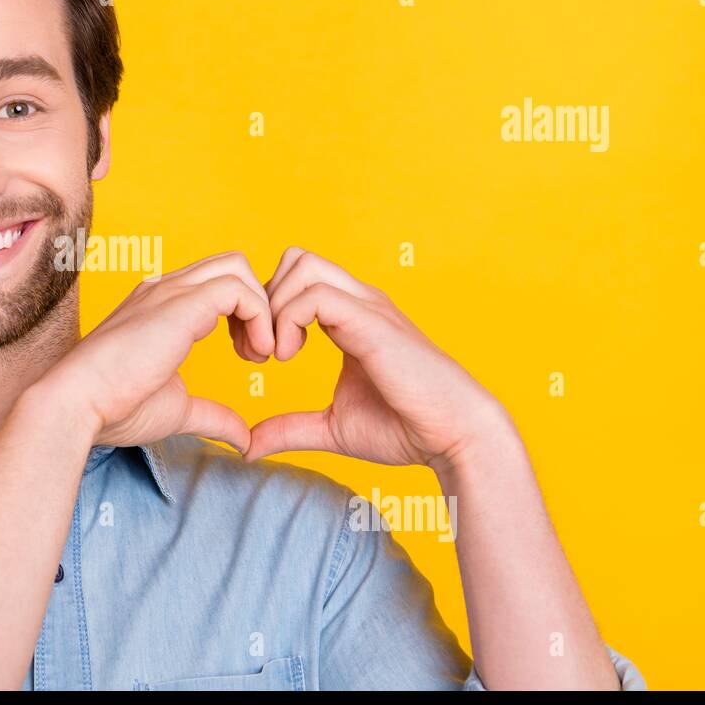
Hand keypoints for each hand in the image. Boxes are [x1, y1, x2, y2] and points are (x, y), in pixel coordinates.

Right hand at [37, 252, 276, 452]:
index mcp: (160, 307)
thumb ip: (213, 416)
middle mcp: (165, 289)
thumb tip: (244, 439)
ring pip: (237, 267)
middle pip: (231, 265)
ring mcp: (171, 291)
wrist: (79, 403)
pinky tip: (255, 352)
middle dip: (259, 302)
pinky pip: (238, 288)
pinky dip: (260, 315)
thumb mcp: (177, 410)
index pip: (216, 284)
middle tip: (258, 350)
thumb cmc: (115, 408)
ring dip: (262, 308)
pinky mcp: (181, 303)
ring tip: (258, 353)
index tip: (247, 354)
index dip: (244, 313)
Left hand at [244, 247, 517, 468]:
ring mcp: (367, 306)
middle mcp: (358, 302)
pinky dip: (288, 320)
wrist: (455, 436)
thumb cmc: (404, 428)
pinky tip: (289, 356)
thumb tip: (248, 445)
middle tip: (259, 350)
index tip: (256, 355)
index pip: (293, 280)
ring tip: (276, 353)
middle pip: (293, 259)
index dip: (263, 310)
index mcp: (350, 317)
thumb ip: (289, 429)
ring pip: (301, 265)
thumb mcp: (331, 428)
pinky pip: (315, 296)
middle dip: (262, 299)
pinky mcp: (371, 322)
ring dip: (274, 306)